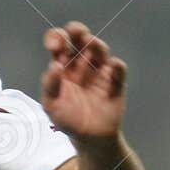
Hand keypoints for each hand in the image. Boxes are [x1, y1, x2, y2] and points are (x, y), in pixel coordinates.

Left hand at [41, 22, 126, 140]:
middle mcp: (81, 64)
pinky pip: (119, 70)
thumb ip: (50, 85)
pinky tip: (112, 65)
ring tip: (88, 42)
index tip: (54, 44)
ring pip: (100, 51)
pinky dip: (116, 66)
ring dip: (95, 45)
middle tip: (75, 31)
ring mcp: (99, 71)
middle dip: (77, 32)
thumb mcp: (51, 105)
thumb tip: (54, 65)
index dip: (57, 39)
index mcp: (63, 67)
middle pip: (80, 41)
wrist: (88, 137)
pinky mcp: (115, 81)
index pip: (60, 46)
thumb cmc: (67, 119)